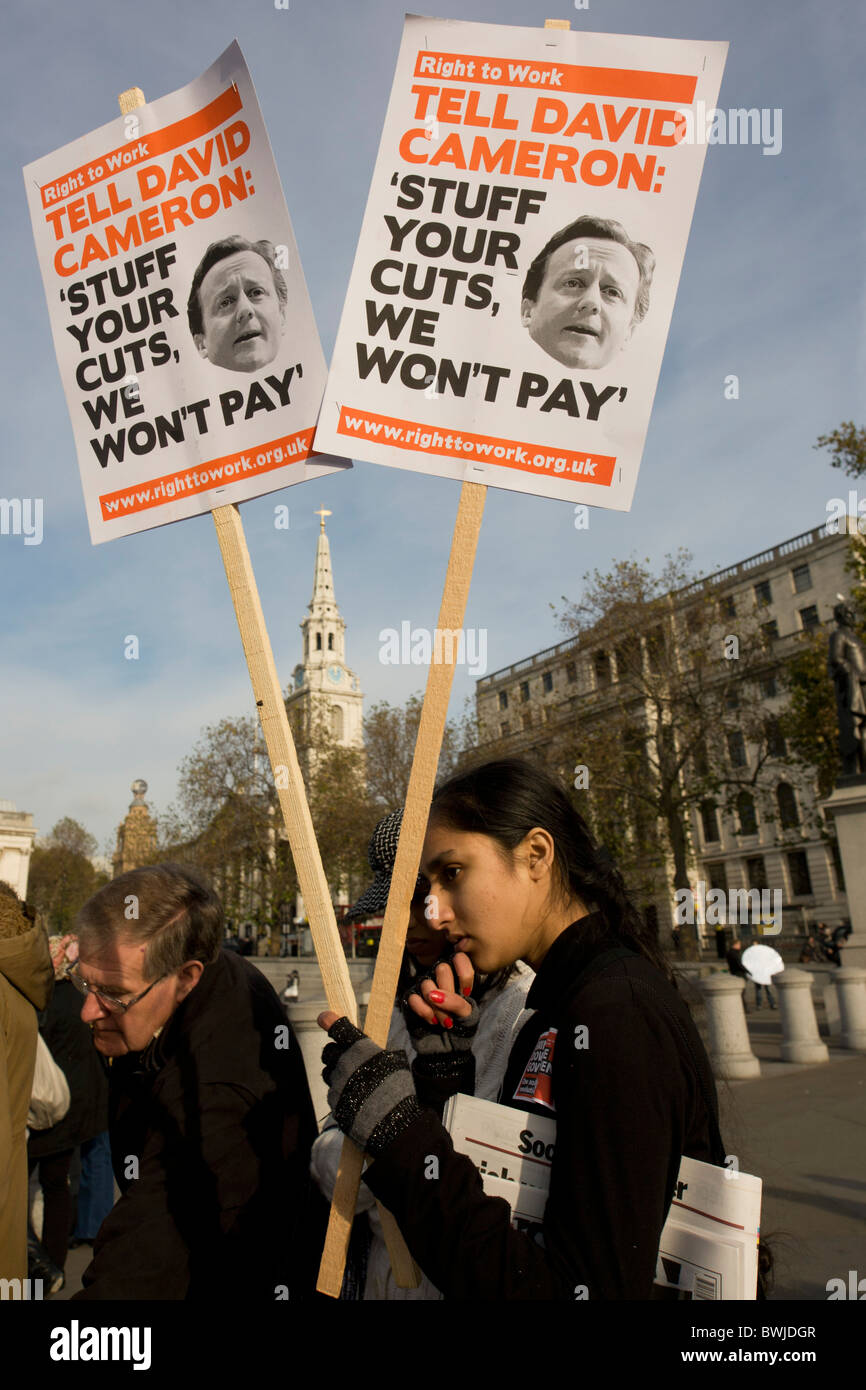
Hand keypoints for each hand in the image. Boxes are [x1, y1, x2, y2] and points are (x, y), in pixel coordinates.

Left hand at [316, 1015, 420, 1157]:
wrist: (394, 1125)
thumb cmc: (399, 1091)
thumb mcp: (395, 1061)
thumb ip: (377, 1050)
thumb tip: (368, 1045)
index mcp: (360, 1049)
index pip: (338, 1028)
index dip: (329, 1020)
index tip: (324, 1017)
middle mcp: (345, 1064)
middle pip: (328, 1051)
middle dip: (335, 1052)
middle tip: (347, 1058)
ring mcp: (337, 1084)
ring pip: (328, 1072)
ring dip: (337, 1073)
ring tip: (355, 1081)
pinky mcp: (334, 1103)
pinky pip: (332, 1092)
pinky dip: (341, 1092)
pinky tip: (356, 1098)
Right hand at [406, 952, 474, 1028]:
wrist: (447, 1044)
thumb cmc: (459, 1023)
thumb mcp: (466, 1013)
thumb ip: (457, 1002)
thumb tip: (435, 996)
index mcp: (457, 975)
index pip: (460, 958)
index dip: (464, 975)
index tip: (466, 993)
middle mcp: (440, 976)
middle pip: (442, 969)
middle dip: (449, 992)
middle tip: (454, 1010)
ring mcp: (425, 986)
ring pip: (427, 984)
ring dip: (438, 1007)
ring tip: (445, 1022)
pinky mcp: (413, 997)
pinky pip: (414, 998)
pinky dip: (424, 1011)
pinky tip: (432, 1020)